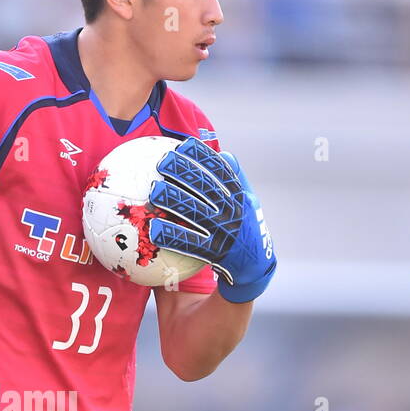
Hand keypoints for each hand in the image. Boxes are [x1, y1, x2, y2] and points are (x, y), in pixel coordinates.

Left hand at [146, 137, 275, 302]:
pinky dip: (174, 236)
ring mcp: (226, 232)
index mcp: (240, 196)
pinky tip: (154, 231)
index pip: (221, 170)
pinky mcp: (217, 253)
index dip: (203, 156)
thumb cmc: (245, 229)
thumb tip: (224, 153)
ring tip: (154, 191)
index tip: (184, 144)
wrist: (255, 267)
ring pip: (197, 212)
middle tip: (162, 161)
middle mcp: (234, 211)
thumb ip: (235, 179)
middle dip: (185, 171)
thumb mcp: (247, 202)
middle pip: (206, 186)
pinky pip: (191, 244)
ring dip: (175, 201)